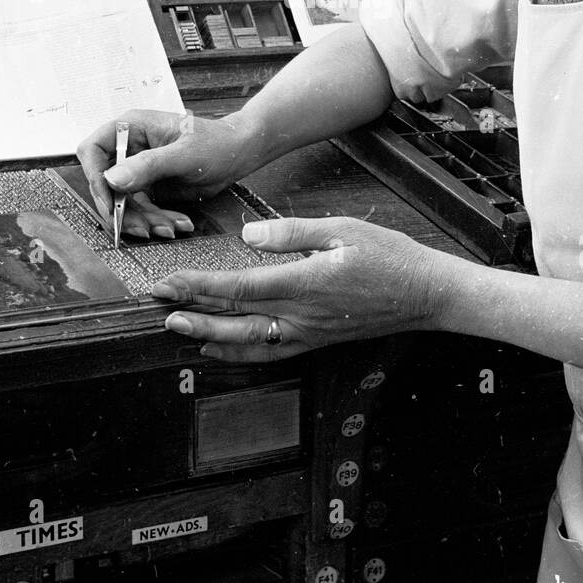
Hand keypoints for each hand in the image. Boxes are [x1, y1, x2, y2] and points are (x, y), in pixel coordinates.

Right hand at [75, 108, 252, 240]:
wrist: (239, 154)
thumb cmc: (216, 142)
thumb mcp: (183, 154)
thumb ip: (148, 165)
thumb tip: (112, 179)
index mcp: (132, 128)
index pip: (93, 150)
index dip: (95, 177)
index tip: (110, 202)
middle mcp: (130, 148)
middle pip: (106, 184)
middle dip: (124, 210)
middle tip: (143, 228)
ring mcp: (139, 170)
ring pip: (124, 202)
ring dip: (143, 220)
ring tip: (169, 228)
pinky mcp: (150, 187)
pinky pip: (142, 210)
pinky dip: (157, 221)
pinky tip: (176, 224)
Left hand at [152, 216, 441, 360]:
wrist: (426, 294)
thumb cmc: (390, 257)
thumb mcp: (343, 229)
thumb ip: (292, 233)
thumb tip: (248, 236)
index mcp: (305, 283)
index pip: (238, 288)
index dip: (197, 287)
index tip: (168, 282)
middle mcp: (302, 316)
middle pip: (234, 318)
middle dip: (191, 312)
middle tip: (156, 305)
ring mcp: (309, 334)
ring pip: (247, 341)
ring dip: (208, 336)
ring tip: (176, 328)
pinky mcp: (317, 341)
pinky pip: (270, 352)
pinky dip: (239, 352)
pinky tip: (219, 348)